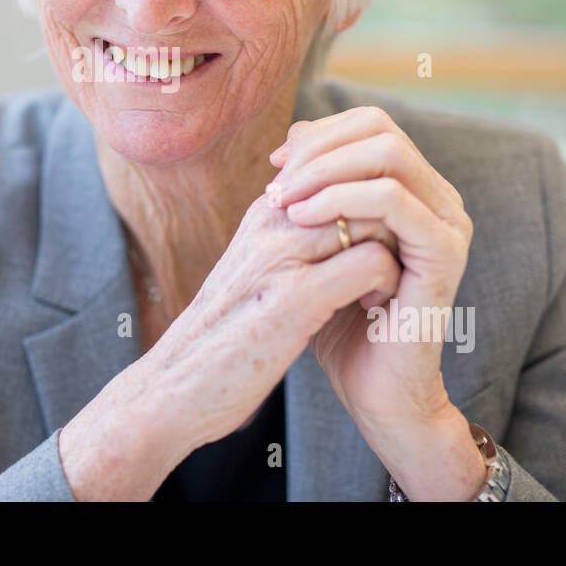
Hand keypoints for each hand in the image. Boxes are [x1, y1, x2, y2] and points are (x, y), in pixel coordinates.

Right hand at [141, 189, 404, 456]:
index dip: (369, 204)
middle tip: (394, 259)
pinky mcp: (297, 298)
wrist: (172, 390)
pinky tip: (374, 306)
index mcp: (263, 214)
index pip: (338, 175)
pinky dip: (388, 280)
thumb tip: (338, 232)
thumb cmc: (221, 340)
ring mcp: (281, 256)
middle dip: (388, 220)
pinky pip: (372, 260)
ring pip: (371, 215)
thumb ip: (290, 246)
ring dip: (394, 247)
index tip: (377, 240)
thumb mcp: (253, 276)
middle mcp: (271, 223)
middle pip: (358, 186)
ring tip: (381, 284)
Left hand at [266, 106, 476, 493]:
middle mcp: (438, 197)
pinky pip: (395, 200)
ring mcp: (448, 222)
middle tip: (276, 184)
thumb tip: (291, 139)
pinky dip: (343, 199)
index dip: (318, 134)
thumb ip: (313, 192)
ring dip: (324, 171)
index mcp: (413, 189)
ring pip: (387, 155)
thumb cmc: (341, 321)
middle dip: (317, 149)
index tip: (274, 166)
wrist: (373, 390)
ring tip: (284, 203)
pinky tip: (305, 220)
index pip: (369, 125)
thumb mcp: (317, 243)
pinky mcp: (445, 253)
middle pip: (378, 128)